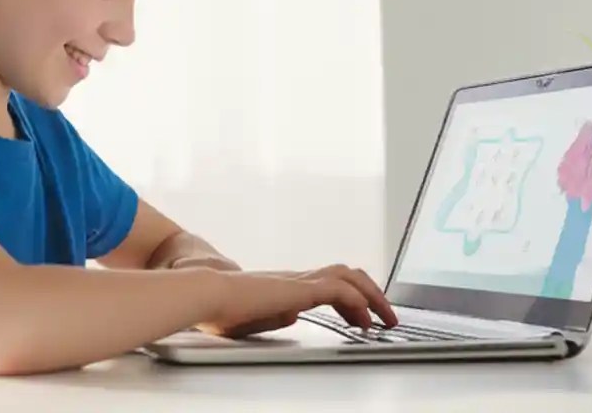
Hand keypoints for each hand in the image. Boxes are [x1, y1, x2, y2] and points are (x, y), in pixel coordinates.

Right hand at [197, 265, 396, 338]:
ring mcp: (298, 281)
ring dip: (372, 296)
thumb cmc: (219, 307)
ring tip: (386, 318)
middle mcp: (296, 279)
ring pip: (348, 277)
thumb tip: (292, 316)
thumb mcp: (252, 316)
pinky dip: (357, 300)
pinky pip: (339, 289)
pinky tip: (365, 317)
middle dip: (371, 293)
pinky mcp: (298, 289)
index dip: (350, 296)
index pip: (327, 282)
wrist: (205, 292)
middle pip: (345, 273)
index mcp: (286, 286)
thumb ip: (274, 315)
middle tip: (386, 315)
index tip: (362, 317)